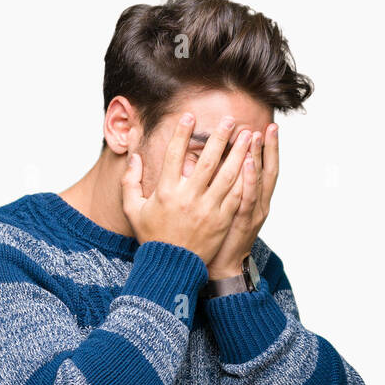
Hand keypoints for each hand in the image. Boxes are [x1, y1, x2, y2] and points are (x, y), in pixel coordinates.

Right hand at [122, 113, 251, 263]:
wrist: (171, 268)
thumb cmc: (152, 237)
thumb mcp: (133, 210)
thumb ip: (130, 182)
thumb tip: (134, 157)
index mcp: (166, 192)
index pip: (174, 155)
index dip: (182, 133)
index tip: (190, 116)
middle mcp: (188, 198)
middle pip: (207, 161)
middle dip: (220, 137)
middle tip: (230, 119)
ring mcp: (208, 210)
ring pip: (227, 175)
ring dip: (239, 153)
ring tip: (248, 136)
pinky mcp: (222, 221)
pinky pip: (236, 195)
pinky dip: (246, 178)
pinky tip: (253, 164)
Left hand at [207, 123, 278, 278]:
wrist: (222, 266)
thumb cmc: (221, 237)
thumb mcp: (228, 209)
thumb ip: (226, 186)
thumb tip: (216, 162)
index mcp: (256, 200)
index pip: (265, 169)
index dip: (268, 149)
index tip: (268, 128)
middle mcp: (259, 204)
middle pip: (268, 171)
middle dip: (270, 148)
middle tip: (270, 126)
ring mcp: (252, 213)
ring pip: (258, 181)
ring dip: (258, 157)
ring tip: (256, 136)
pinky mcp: (241, 221)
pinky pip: (246, 198)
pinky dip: (248, 180)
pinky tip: (245, 163)